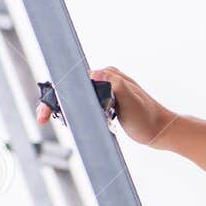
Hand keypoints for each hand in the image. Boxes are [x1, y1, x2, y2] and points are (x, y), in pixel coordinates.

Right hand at [34, 66, 176, 148]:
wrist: (163, 132)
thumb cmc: (148, 119)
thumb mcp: (132, 101)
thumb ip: (116, 85)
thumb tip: (95, 73)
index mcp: (107, 76)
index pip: (74, 81)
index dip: (56, 94)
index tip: (45, 111)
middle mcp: (104, 80)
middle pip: (71, 89)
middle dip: (54, 102)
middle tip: (42, 119)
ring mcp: (105, 93)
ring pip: (76, 98)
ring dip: (63, 109)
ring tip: (50, 119)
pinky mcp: (107, 105)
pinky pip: (84, 107)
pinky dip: (74, 114)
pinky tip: (69, 123)